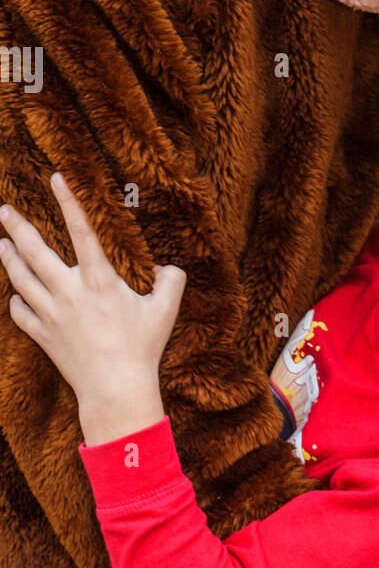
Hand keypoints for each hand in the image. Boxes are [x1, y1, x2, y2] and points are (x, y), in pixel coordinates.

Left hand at [0, 173, 186, 442]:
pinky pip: (20, 313)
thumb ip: (172, 282)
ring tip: (2, 244)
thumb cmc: (142, 349)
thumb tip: (168, 269)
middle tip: (4, 210)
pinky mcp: (43, 336)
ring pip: (20, 279)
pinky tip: (16, 294)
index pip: (81, 231)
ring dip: (8, 258)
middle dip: (17, 227)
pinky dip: (16, 301)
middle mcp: (69, 292)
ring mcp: (52, 314)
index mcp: (99, 280)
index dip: (67, 201)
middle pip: (35, 252)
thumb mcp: (166, 310)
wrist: (115, 389)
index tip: (55, 178)